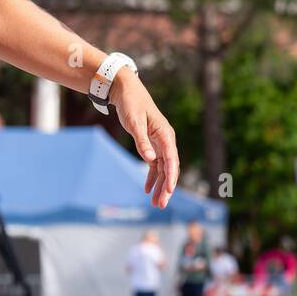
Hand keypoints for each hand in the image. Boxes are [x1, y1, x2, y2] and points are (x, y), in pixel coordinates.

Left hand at [111, 68, 179, 208]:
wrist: (125, 90)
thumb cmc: (131, 103)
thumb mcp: (134, 122)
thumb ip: (143, 142)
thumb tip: (151, 159)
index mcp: (165, 134)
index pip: (171, 159)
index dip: (171, 177)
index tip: (168, 191)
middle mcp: (166, 139)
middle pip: (169, 168)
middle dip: (166, 187)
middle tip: (161, 205)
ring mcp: (160, 142)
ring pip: (162, 168)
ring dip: (159, 185)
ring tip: (155, 203)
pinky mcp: (152, 143)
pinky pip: (155, 164)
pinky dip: (151, 176)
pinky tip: (147, 189)